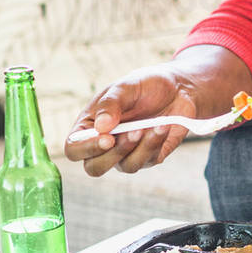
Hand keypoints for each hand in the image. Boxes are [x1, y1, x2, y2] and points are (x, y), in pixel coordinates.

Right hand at [65, 64, 196, 176]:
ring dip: (139, 147)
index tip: (107, 138)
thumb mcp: (126, 86)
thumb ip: (111, 103)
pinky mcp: (148, 156)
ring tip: (149, 125)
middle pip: (95, 168)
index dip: (86, 148)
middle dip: (114, 154)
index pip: (74, 148)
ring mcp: (126, 153)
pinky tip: (162, 126)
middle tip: (132, 133)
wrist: (177, 88)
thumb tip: (101, 127)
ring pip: (125, 167)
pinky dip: (155, 143)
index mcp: (90, 125)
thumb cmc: (145, 85)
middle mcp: (105, 143)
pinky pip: (147, 160)